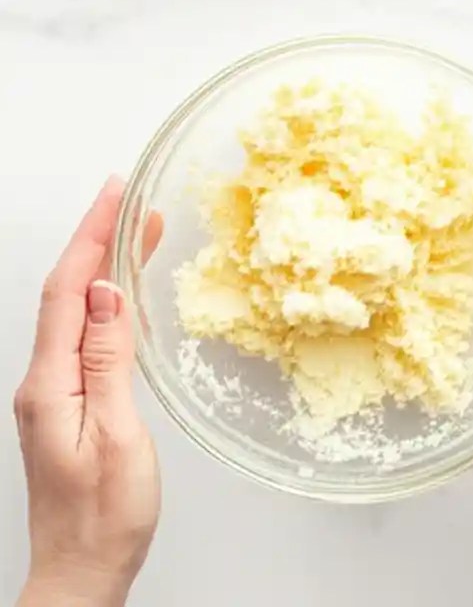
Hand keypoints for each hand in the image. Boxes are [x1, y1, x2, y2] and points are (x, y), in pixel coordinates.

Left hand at [15, 177, 163, 606]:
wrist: (83, 569)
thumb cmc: (106, 515)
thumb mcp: (116, 433)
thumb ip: (108, 360)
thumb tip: (106, 294)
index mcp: (50, 384)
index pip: (69, 293)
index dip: (91, 239)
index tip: (116, 195)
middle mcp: (43, 382)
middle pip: (68, 295)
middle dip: (99, 241)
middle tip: (134, 201)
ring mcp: (52, 394)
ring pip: (76, 313)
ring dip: (103, 268)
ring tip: (137, 233)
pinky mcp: (67, 405)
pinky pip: (84, 338)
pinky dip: (105, 304)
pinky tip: (123, 296)